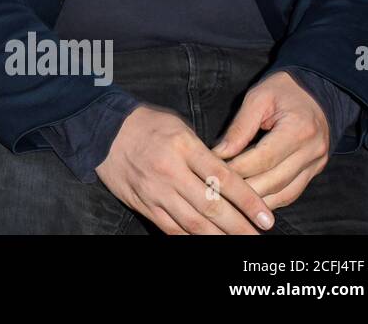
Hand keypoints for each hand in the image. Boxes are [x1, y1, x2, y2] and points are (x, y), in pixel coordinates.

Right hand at [95, 105, 274, 234]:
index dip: (248, 201)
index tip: (267, 218)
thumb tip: (231, 181)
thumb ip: (204, 153)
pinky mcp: (142, 204)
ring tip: (239, 243)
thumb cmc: (146, 124)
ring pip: (192, 222)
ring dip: (219, 237)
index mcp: (182, 146)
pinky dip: (192, 238)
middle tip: (259, 238)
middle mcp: (169, 171)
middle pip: (211, 206)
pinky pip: (171, 228)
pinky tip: (208, 241)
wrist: (101, 130)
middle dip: (239, 226)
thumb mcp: (179, 127)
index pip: (223, 178)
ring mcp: (154, 191)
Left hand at [212, 71, 329, 209]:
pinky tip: (249, 201)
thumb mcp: (258, 98)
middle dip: (243, 190)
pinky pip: (291, 193)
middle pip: (274, 181)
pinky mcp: (314, 172)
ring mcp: (316, 165)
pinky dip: (270, 200)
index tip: (212, 172)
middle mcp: (312, 152)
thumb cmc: (283, 90)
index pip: (263, 159)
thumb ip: (239, 128)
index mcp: (299, 130)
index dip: (236, 168)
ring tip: (230, 201)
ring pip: (284, 194)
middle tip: (216, 190)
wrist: (317, 92)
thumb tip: (219, 153)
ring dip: (256, 201)